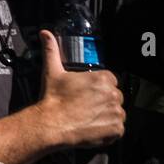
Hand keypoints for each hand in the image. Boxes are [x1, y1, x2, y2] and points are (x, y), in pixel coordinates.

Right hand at [35, 30, 124, 150]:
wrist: (51, 123)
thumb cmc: (53, 98)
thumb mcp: (52, 71)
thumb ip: (51, 50)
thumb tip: (45, 34)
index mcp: (103, 79)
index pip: (109, 80)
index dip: (97, 87)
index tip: (87, 92)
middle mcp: (113, 94)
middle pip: (114, 96)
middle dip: (103, 100)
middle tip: (86, 105)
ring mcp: (116, 113)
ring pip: (116, 112)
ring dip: (106, 114)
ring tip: (89, 116)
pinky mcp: (116, 129)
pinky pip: (118, 128)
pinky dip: (109, 129)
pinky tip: (93, 126)